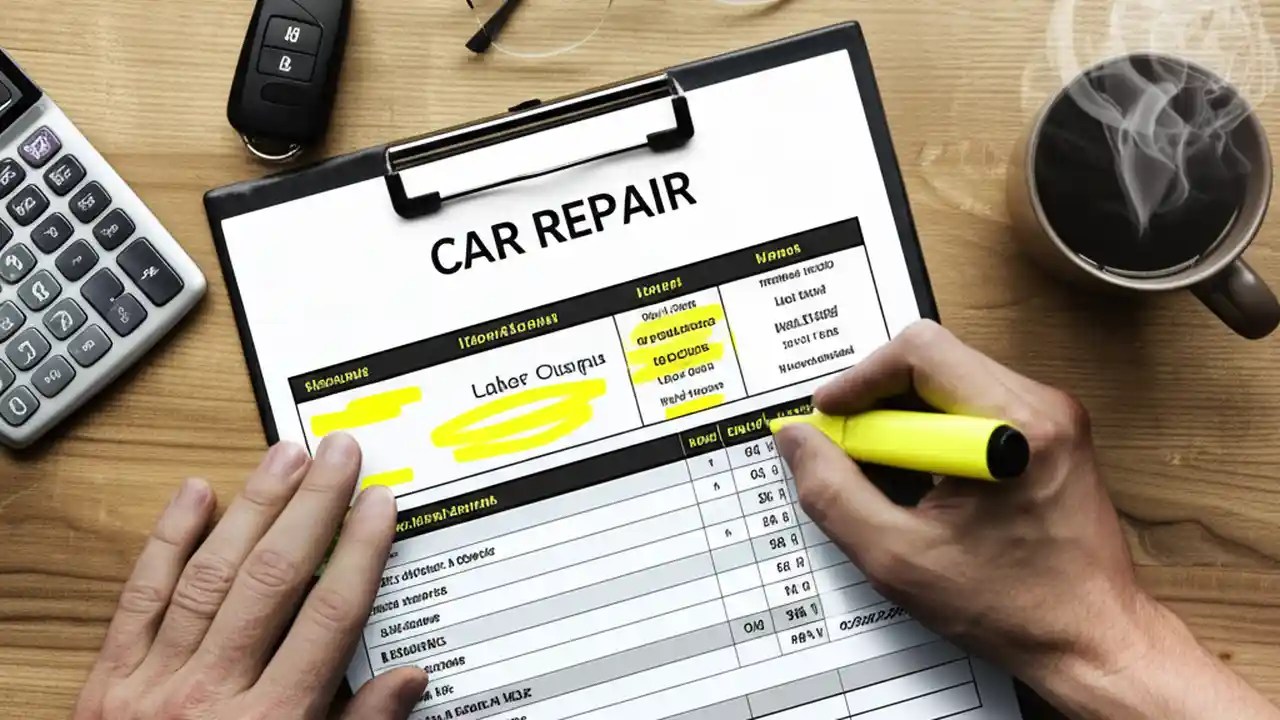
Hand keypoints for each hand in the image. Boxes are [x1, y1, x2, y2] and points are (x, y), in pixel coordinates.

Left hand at [74, 434, 428, 719]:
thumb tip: (410, 678)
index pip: (331, 617)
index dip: (360, 552)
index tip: (379, 505)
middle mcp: (213, 694)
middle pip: (276, 578)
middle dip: (314, 506)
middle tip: (340, 453)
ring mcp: (155, 684)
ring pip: (212, 574)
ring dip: (252, 507)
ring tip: (284, 456)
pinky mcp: (107, 682)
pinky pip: (140, 598)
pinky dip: (167, 542)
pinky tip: (194, 494)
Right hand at [775, 320, 1278, 719]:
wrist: (1091, 638)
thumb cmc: (1012, 606)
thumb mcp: (897, 558)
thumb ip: (833, 493)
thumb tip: (797, 440)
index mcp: (1014, 426)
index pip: (920, 353)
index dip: (860, 380)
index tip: (830, 418)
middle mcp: (1041, 406)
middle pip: (934, 358)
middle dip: (879, 399)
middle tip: (853, 450)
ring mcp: (1053, 416)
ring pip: (952, 378)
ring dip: (906, 417)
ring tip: (891, 475)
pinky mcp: (1053, 432)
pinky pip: (975, 403)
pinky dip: (935, 430)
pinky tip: (925, 481)